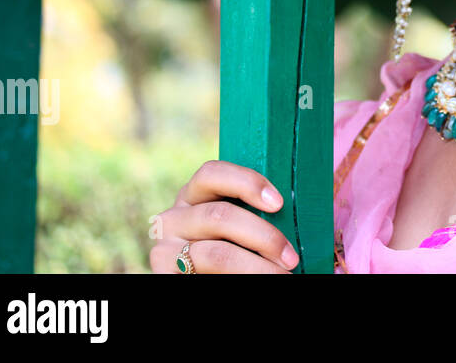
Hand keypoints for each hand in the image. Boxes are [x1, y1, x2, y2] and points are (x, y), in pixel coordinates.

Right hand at [149, 160, 299, 273]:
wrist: (205, 277)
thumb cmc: (231, 248)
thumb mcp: (236, 227)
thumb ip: (251, 215)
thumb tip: (290, 213)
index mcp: (193, 195)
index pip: (212, 173)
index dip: (247, 183)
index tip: (278, 203)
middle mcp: (174, 218)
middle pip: (220, 216)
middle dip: (264, 237)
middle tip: (291, 258)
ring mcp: (166, 249)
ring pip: (217, 253)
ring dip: (256, 266)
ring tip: (283, 276)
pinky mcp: (164, 274)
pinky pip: (206, 274)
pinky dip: (240, 278)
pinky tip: (259, 282)